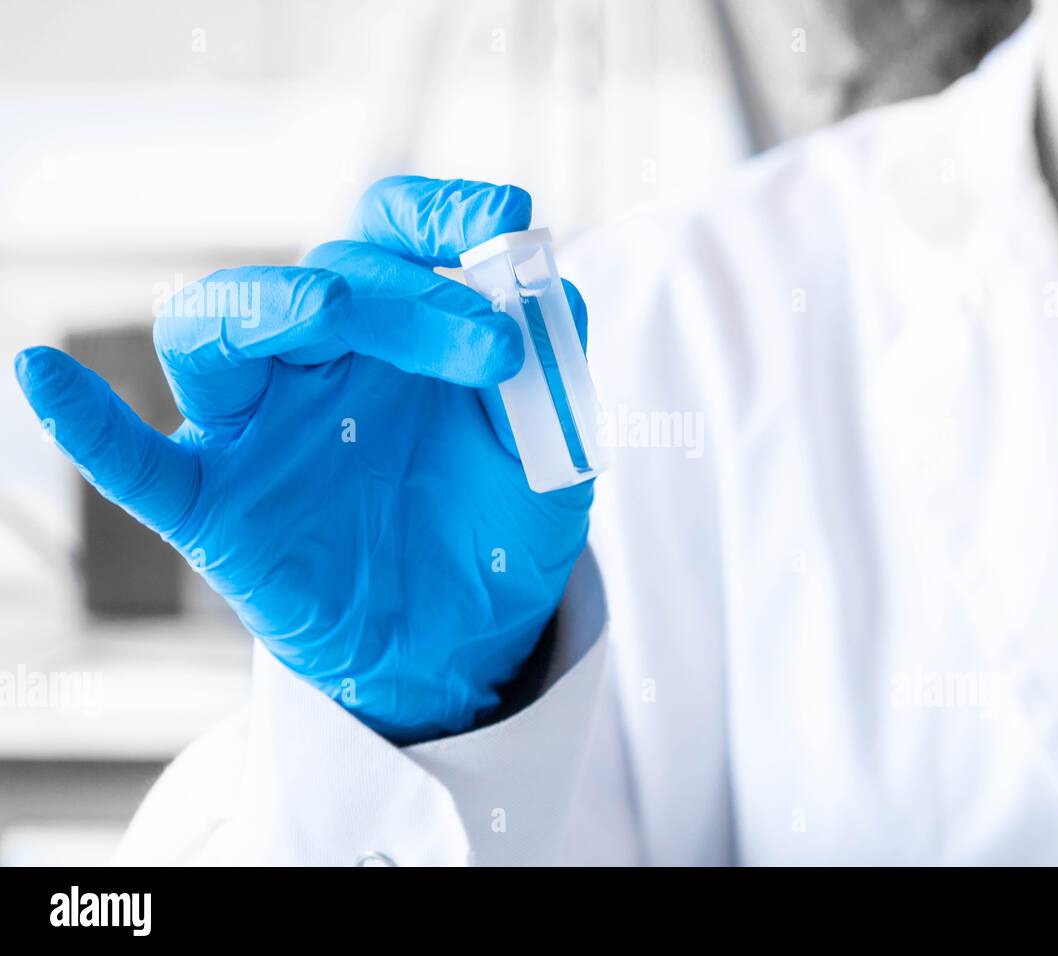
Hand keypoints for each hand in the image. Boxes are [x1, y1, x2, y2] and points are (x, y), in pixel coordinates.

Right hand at [13, 176, 593, 742]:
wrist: (463, 639)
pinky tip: (42, 376)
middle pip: (328, 280)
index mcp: (394, 335)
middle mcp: (317, 365)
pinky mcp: (216, 506)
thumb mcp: (545, 453)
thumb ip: (546, 375)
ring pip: (213, 331)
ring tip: (332, 313)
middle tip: (495, 350)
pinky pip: (135, 463)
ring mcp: (259, 431)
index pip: (391, 236)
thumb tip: (552, 292)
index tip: (509, 221)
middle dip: (412, 299)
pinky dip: (90, 425)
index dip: (441, 215)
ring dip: (267, 308)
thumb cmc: (496, 533)